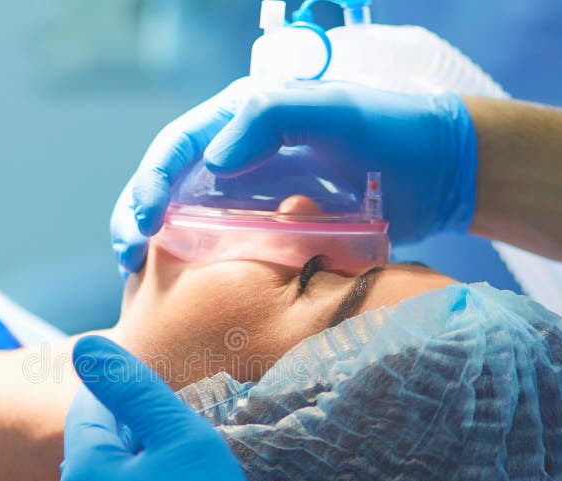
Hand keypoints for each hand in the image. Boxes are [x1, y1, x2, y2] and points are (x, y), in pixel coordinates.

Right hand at [111, 81, 476, 273]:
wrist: (433, 174)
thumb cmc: (386, 132)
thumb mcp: (331, 112)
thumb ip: (270, 117)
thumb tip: (214, 163)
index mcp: (239, 119)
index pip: (178, 148)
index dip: (151, 183)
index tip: (145, 222)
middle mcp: (233, 156)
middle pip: (166, 185)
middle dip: (137, 217)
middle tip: (128, 257)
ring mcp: (246, 195)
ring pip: (181, 218)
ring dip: (152, 246)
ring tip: (135, 275)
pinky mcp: (262, 229)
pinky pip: (214, 246)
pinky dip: (187, 265)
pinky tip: (173, 287)